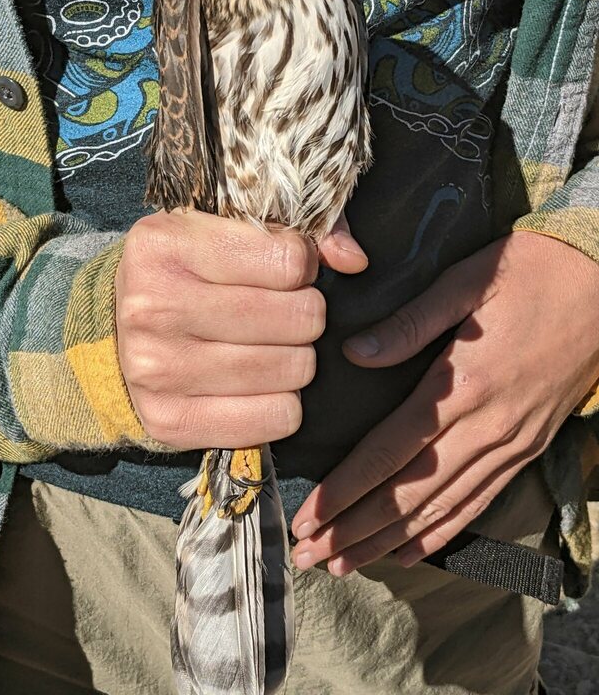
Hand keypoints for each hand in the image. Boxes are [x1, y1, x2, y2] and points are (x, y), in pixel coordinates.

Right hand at [116, 210, 366, 449]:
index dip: (304, 265)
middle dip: (305, 313)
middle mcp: (155, 307)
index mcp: (165, 245)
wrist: (114, 332)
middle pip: (299, 318)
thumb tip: (355, 261)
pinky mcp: (169, 421)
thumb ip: (299, 228)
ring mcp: (158, 370)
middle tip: (284, 311)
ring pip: (293, 370)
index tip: (286, 269)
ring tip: (272, 345)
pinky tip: (261, 383)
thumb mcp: (225, 228)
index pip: (288, 261)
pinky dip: (283, 402)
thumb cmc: (185, 270)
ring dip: (297, 358)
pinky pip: (276, 418)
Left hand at [291, 231, 598, 573]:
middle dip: (354, 530)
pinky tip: (410, 552)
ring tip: (344, 565)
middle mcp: (487, 427)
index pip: (390, 453)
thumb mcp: (466, 282)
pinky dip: (442, 533)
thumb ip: (408, 322)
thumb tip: (353, 353)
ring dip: (389, 542)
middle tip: (309, 555)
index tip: (307, 516)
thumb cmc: (531, 273)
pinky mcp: (529, 448)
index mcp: (463, 385)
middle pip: (408, 495)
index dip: (344, 491)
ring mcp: (512, 444)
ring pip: (441, 509)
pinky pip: (480, 503)